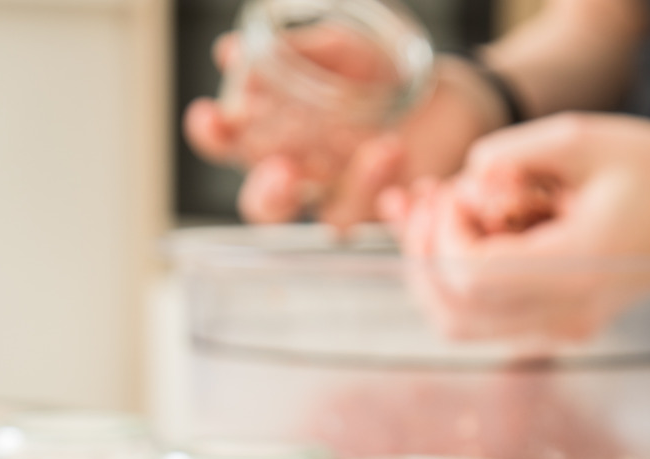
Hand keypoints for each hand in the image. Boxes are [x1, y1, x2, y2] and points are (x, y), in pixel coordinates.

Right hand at [185, 34, 504, 229]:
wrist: (439, 91)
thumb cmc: (374, 71)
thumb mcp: (336, 49)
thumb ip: (292, 53)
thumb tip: (233, 52)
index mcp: (272, 133)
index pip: (227, 143)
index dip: (211, 134)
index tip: (210, 115)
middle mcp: (299, 174)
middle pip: (263, 204)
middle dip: (268, 192)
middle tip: (284, 171)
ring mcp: (341, 197)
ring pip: (323, 218)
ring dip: (352, 190)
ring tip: (376, 147)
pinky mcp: (381, 210)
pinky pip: (374, 211)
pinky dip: (381, 183)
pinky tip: (392, 150)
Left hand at [381, 113, 649, 339]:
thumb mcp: (584, 138)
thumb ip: (512, 153)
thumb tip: (464, 178)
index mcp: (573, 271)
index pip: (468, 276)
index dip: (443, 230)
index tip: (457, 188)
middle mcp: (565, 315)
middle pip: (451, 314)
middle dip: (424, 254)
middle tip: (431, 202)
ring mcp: (564, 329)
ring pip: (461, 326)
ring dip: (437, 270)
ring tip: (446, 211)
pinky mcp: (562, 325)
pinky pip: (489, 319)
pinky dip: (463, 279)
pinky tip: (470, 228)